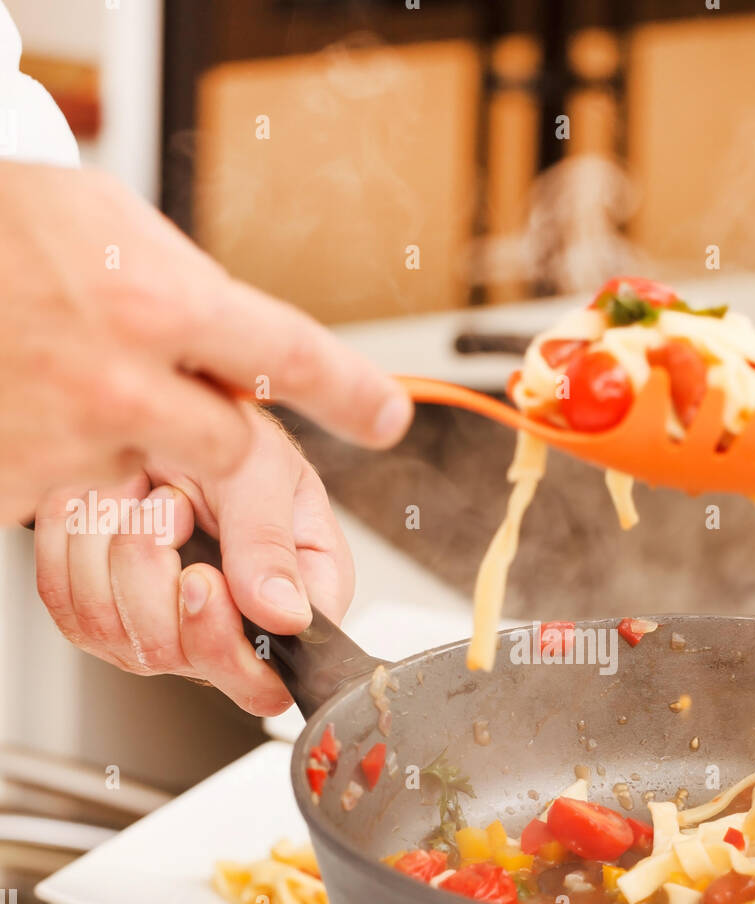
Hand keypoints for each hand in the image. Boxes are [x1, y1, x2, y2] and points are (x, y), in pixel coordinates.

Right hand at [0, 162, 411, 523]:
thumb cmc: (11, 231)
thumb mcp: (115, 229)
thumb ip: (195, 296)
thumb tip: (254, 345)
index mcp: (155, 304)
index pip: (287, 358)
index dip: (348, 391)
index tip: (386, 416)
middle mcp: (119, 382)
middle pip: (237, 453)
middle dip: (226, 436)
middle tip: (187, 402)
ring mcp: (68, 443)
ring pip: (154, 476)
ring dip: (133, 441)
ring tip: (73, 375)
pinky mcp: (21, 485)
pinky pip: (81, 492)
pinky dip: (71, 457)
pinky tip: (37, 403)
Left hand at [35, 408, 353, 714]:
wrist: (158, 403)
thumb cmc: (226, 427)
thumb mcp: (263, 467)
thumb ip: (271, 540)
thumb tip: (286, 616)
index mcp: (291, 607)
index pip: (263, 684)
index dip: (222, 642)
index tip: (202, 579)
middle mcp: (227, 631)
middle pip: (176, 658)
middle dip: (153, 569)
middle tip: (170, 502)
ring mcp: (159, 630)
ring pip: (112, 632)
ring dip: (112, 541)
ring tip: (141, 489)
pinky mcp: (100, 615)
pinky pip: (66, 606)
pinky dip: (73, 541)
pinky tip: (105, 504)